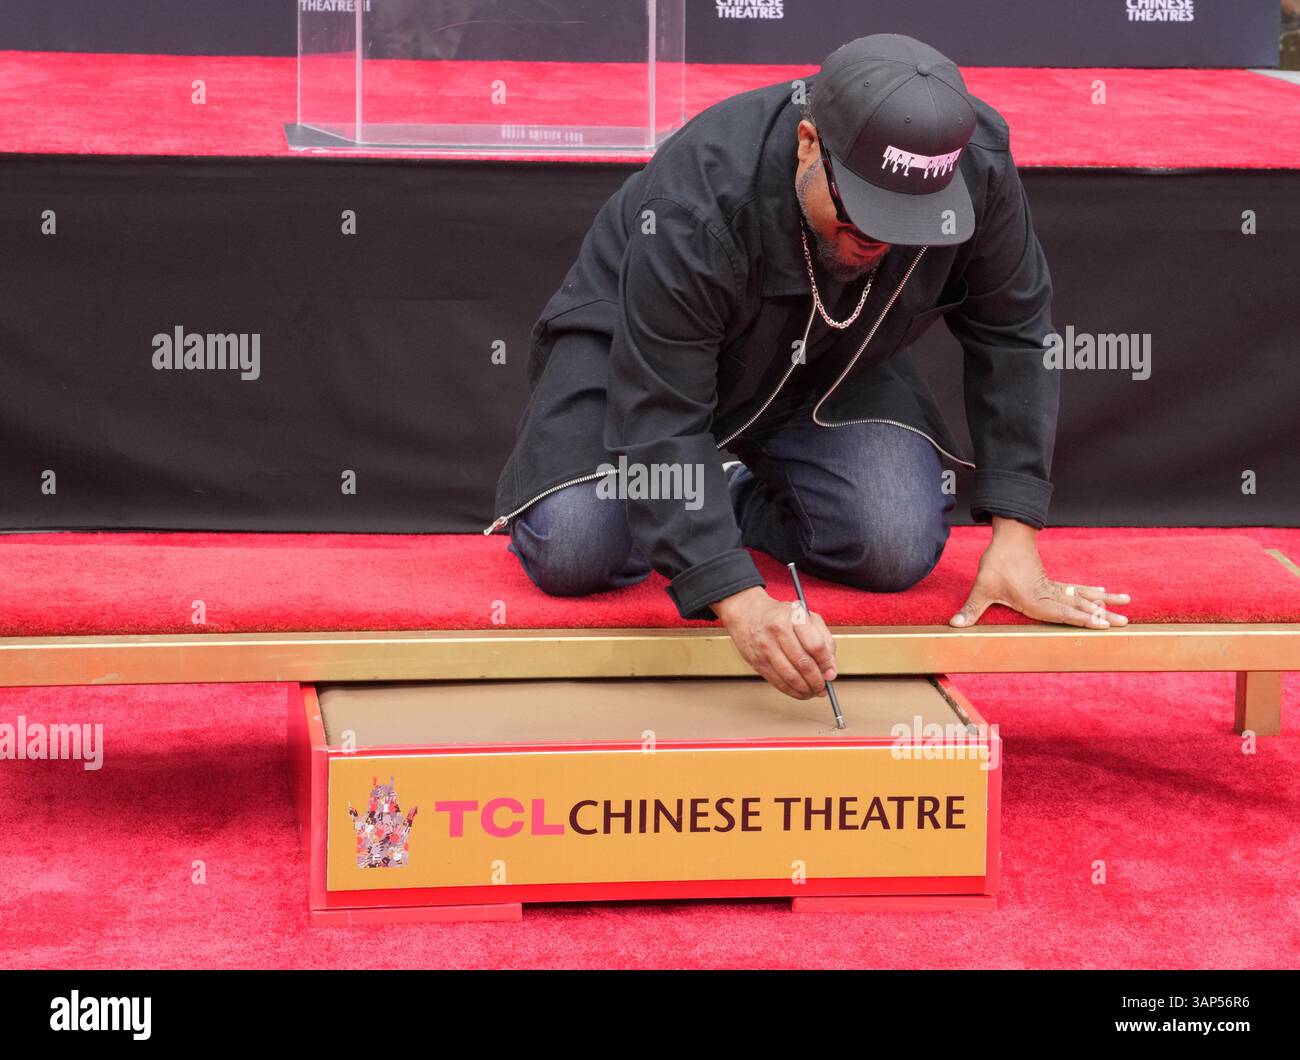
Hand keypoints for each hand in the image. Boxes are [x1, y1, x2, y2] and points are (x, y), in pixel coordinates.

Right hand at [713, 586, 837, 699]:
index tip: (831, 673)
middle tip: (823, 687)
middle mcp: (778, 630)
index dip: (827, 664)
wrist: (747, 613)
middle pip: (804, 663)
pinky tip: (800, 691)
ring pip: (790, 676)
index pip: (816, 646)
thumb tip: (830, 671)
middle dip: (817, 681)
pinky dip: (792, 691)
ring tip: (813, 691)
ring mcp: (766, 647)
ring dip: (806, 689)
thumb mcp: (807, 618)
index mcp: (795, 617)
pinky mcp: (757, 661)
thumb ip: (824, 641)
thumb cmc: (781, 616)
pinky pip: (778, 682)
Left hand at [949, 517, 1130, 628]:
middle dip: (1102, 615)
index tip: (1101, 623)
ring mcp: (1053, 588)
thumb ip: (971, 609)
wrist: (1008, 538)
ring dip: (1103, 602)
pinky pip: (1075, 589)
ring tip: (1126, 604)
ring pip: (1082, 597)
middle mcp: (1049, 595)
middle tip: (1125, 622)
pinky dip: (1090, 593)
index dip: (1082, 619)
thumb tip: (954, 625)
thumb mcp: (982, 588)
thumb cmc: (997, 564)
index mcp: (1035, 600)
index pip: (1062, 613)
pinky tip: (1104, 594)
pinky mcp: (1052, 582)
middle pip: (1079, 607)